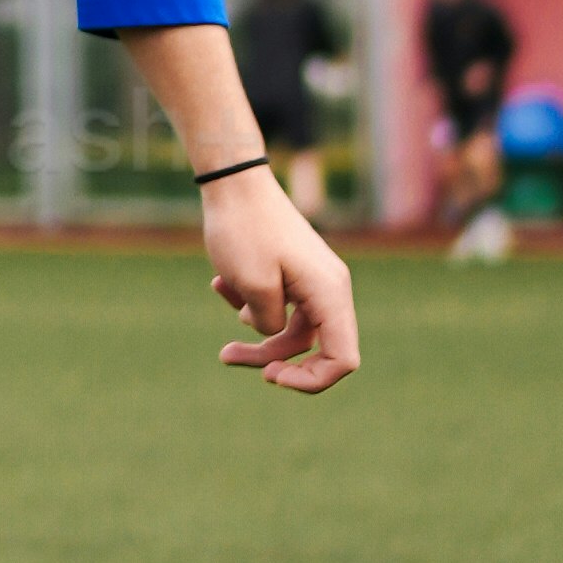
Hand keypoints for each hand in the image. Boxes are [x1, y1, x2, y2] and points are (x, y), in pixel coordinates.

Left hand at [208, 174, 357, 392]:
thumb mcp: (253, 287)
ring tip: (219, 328)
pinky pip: (279, 308)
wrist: (233, 182)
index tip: (270, 375)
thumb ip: (271, 324)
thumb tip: (273, 335)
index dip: (311, 380)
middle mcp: (329, 289)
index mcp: (330, 293)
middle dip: (272, 359)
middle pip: (313, 348)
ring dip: (255, 336)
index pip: (343, 359)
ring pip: (291, 330)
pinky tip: (220, 285)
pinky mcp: (293, 275)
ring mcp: (312, 281)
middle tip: (227, 355)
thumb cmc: (243, 230)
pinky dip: (250, 306)